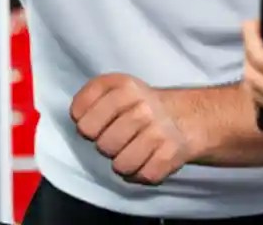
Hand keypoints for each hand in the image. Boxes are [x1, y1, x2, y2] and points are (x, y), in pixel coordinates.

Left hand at [70, 73, 203, 185]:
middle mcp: (143, 106)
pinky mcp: (172, 153)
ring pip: (121, 165)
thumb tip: (78, 119)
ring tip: (131, 151)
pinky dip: (140, 174)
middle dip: (106, 146)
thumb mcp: (114, 89)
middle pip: (103, 145)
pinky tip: (145, 160)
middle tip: (119, 138)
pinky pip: (142, 176)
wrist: (185, 117)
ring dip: (123, 163)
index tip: (98, 124)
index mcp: (124, 87)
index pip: (84, 119)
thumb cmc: (138, 107)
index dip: (86, 127)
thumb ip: (89, 99)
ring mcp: (159, 130)